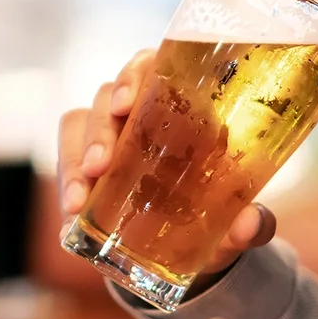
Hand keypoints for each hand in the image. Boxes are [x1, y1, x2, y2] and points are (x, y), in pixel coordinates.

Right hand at [55, 49, 279, 294]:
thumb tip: (251, 222)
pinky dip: (66, 184)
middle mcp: (139, 110)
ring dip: (75, 159)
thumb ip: (250, 223)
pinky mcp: (86, 162)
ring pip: (80, 123)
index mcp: (179, 104)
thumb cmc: (217, 218)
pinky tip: (72, 215)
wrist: (192, 252)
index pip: (149, 66)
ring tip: (78, 202)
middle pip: (106, 96)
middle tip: (100, 167)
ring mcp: (109, 134)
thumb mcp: (236, 222)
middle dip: (99, 130)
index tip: (125, 105)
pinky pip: (67, 157)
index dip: (132, 77)